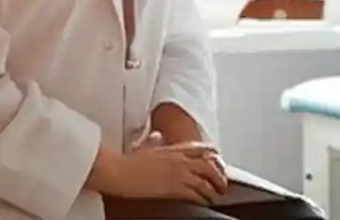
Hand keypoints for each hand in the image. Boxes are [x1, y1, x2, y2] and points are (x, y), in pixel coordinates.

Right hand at [93, 143, 228, 204]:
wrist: (117, 170)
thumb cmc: (126, 161)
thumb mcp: (145, 147)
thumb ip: (155, 142)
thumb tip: (156, 137)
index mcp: (173, 148)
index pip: (202, 149)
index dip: (214, 156)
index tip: (218, 162)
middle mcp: (180, 159)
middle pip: (209, 164)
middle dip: (219, 175)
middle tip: (222, 184)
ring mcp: (178, 172)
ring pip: (206, 180)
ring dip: (214, 189)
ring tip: (216, 196)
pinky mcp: (174, 187)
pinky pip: (196, 193)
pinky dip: (203, 198)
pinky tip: (205, 202)